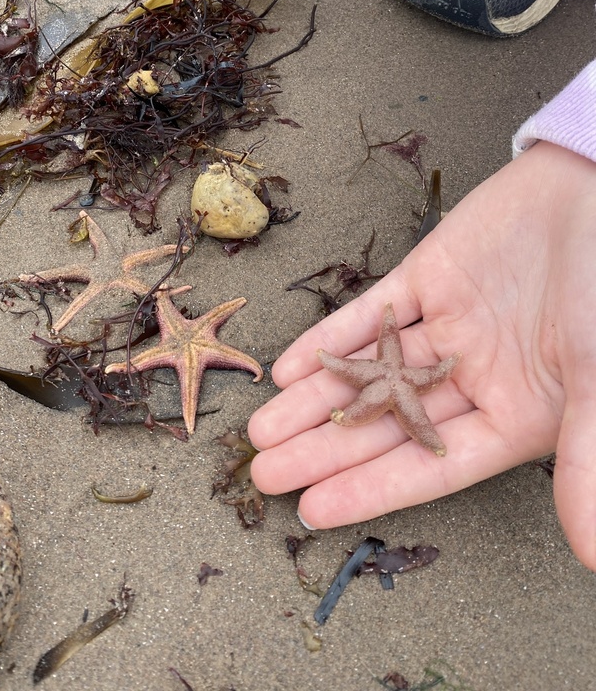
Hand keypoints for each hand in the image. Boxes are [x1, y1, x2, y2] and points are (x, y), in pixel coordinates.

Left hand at [248, 141, 595, 570]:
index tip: (313, 511)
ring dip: (317, 398)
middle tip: (265, 472)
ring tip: (263, 428)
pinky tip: (291, 366)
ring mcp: (448, 325)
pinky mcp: (430, 275)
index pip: (431, 465)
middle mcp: (474, 376)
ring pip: (371, 371)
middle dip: (325, 448)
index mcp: (516, 414)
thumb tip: (593, 551)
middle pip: (387, 422)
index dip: (372, 489)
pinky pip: (372, 314)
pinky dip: (333, 338)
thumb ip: (591, 456)